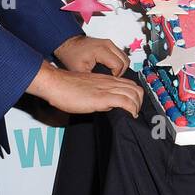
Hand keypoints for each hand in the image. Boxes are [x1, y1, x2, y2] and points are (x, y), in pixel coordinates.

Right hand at [27, 63, 142, 115]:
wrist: (56, 83)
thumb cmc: (66, 86)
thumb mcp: (88, 88)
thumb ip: (100, 94)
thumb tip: (109, 105)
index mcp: (106, 80)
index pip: (130, 85)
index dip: (136, 96)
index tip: (133, 106)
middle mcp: (109, 82)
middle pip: (136, 89)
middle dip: (139, 102)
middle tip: (134, 112)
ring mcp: (107, 89)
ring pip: (134, 94)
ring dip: (136, 106)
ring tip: (132, 115)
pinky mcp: (102, 97)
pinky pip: (125, 101)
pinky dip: (131, 109)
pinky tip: (129, 115)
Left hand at [54, 34, 128, 75]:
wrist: (68, 44)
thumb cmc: (72, 54)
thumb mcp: (80, 71)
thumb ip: (93, 80)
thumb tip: (101, 88)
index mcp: (101, 50)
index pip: (119, 65)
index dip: (115, 76)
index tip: (108, 80)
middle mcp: (107, 44)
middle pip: (126, 61)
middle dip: (120, 72)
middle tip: (111, 79)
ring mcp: (109, 43)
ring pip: (125, 58)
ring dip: (120, 68)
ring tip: (110, 74)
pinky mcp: (109, 44)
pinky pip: (120, 55)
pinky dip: (118, 63)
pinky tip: (109, 68)